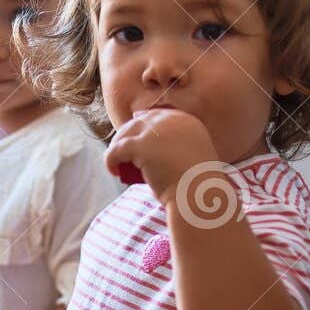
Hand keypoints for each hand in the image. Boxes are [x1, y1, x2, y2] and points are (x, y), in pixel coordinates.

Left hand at [103, 109, 221, 207]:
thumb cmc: (197, 184)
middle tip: (122, 153)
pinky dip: (111, 159)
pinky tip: (113, 171)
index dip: (144, 127)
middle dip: (128, 135)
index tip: (137, 140)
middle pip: (139, 121)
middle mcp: (171, 120)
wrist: (198, 193)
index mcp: (187, 121)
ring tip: (118, 163)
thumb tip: (158, 154)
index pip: (157, 116)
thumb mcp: (194, 157)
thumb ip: (180, 147)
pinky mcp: (140, 145)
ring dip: (118, 146)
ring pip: (126, 133)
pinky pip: (117, 150)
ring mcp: (155, 131)